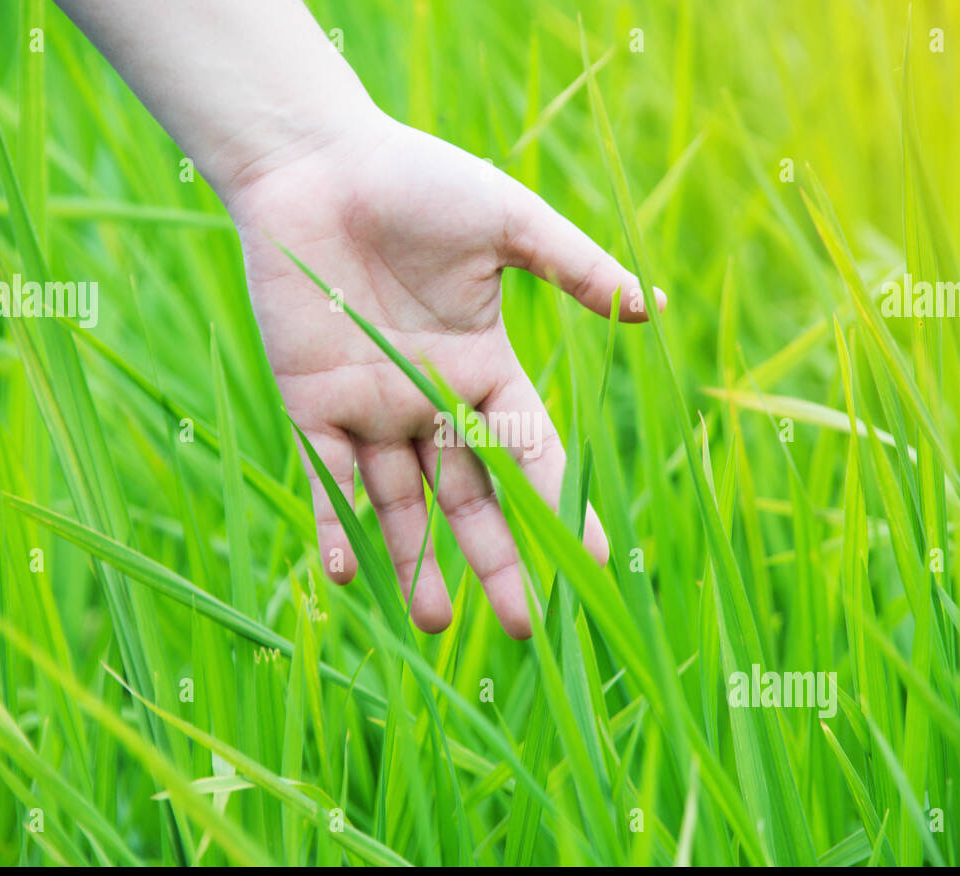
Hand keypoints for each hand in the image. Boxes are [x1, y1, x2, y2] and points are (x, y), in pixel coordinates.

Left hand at [227, 112, 664, 637]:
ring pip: (398, 502)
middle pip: (469, 497)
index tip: (589, 561)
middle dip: (495, 558)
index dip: (559, 504)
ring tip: (435, 626)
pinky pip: (325, 477)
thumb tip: (648, 309)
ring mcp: (370, 408)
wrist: (313, 164)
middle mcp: (430, 401)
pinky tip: (348, 576)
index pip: (529, 452)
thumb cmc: (414, 181)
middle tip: (521, 625)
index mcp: (482, 367)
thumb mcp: (506, 223)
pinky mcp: (311, 403)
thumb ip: (572, 267)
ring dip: (415, 561)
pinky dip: (335, 524)